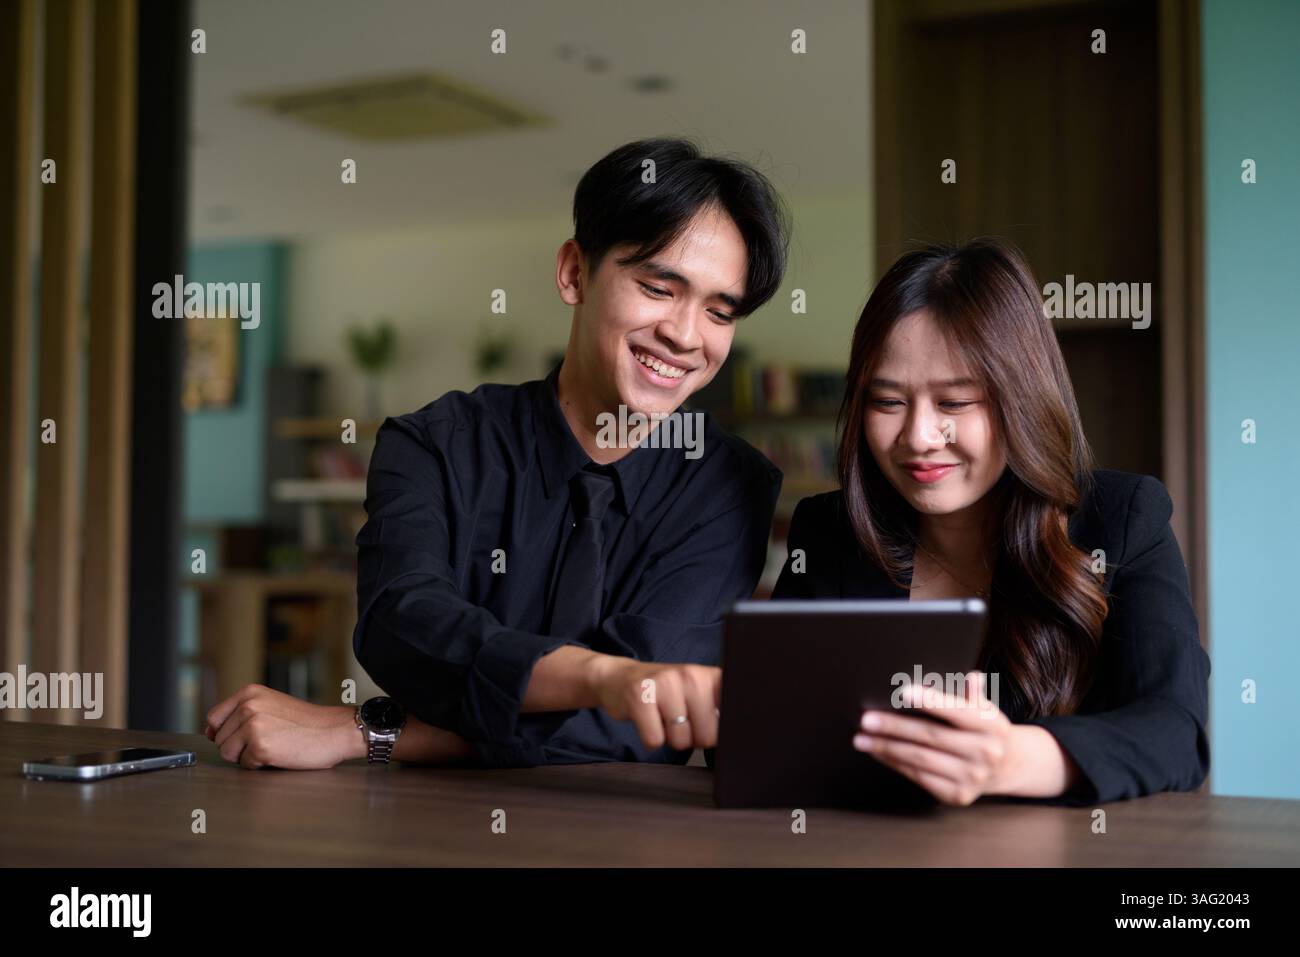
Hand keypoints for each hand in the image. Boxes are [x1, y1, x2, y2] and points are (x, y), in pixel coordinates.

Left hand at [205, 684, 361, 769]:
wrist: (335, 730)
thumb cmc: (307, 722)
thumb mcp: (271, 704)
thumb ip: (242, 713)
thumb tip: (210, 732)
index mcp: (249, 693)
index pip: (214, 717)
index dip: (221, 732)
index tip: (237, 737)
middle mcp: (248, 706)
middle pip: (219, 738)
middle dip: (238, 745)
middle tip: (267, 740)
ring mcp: (252, 726)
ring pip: (228, 753)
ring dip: (247, 756)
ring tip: (272, 746)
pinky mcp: (260, 747)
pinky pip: (245, 765)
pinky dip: (260, 765)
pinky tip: (279, 754)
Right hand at [589, 658, 720, 752]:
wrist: (620, 677)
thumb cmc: (664, 692)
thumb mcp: (697, 693)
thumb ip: (719, 710)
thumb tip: (736, 738)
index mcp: (709, 676)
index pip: (732, 713)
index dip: (719, 730)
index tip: (707, 724)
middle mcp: (690, 675)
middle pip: (707, 735)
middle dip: (692, 737)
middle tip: (678, 719)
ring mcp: (665, 683)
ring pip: (680, 740)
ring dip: (669, 738)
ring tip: (661, 717)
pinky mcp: (640, 697)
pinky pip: (655, 740)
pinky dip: (650, 738)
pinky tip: (647, 720)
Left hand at [853, 671, 1019, 805]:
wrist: (1007, 767)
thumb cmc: (985, 730)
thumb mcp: (985, 710)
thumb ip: (973, 695)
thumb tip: (971, 677)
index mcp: (991, 726)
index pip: (957, 711)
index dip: (930, 701)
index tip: (903, 691)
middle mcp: (985, 753)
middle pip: (931, 736)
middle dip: (894, 728)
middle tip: (866, 720)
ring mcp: (972, 777)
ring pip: (920, 759)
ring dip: (886, 749)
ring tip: (861, 739)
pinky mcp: (958, 795)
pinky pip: (919, 777)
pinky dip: (895, 764)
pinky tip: (878, 754)